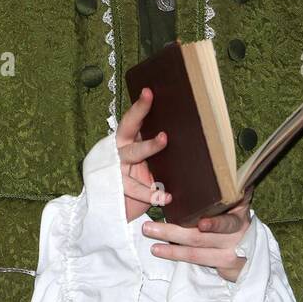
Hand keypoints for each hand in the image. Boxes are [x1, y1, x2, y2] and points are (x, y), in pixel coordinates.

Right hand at [116, 87, 172, 222]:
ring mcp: (117, 167)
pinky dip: (151, 192)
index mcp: (127, 140)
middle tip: (158, 97)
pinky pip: (135, 188)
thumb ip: (156, 151)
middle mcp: (120, 149)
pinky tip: (166, 196)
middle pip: (128, 127)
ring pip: (132, 153)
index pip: (133, 119)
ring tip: (164, 139)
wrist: (113, 210)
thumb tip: (188, 136)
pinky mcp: (118, 187)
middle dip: (140, 112)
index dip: (140, 105)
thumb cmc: (137, 181)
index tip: (149, 91)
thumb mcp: (146, 164)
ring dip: (149, 145)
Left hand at [142, 185, 254, 282]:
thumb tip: (230, 166)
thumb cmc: (238, 219)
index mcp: (240, 217)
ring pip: (195, 251)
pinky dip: (174, 254)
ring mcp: (228, 254)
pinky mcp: (221, 267)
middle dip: (173, 231)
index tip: (201, 224)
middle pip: (201, 237)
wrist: (253, 251)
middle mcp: (234, 237)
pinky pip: (194, 260)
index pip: (228, 222)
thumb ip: (235, 188)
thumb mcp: (240, 202)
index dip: (215, 224)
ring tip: (149, 233)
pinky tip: (158, 249)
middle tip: (149, 226)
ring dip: (169, 245)